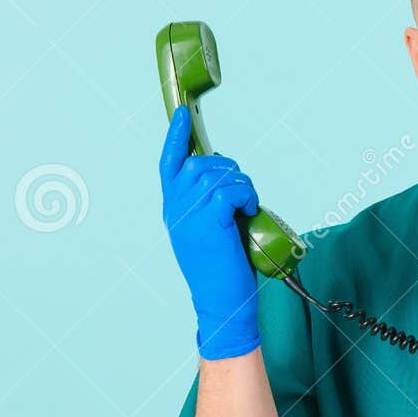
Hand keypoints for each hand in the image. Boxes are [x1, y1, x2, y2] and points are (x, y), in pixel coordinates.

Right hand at [159, 105, 262, 359]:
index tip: (184, 112)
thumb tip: (225, 181)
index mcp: (172, 208)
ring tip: (246, 207)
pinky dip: (245, 195)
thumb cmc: (220, 270)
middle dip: (228, 169)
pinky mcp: (210, 222)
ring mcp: (190, 215)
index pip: (169, 162)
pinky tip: (248, 212)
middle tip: (242, 194)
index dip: (176, 136)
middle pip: (201, 162)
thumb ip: (206, 205)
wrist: (221, 304)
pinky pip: (230, 190)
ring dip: (241, 184)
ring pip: (219, 174)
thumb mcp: (205, 231)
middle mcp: (176, 208)